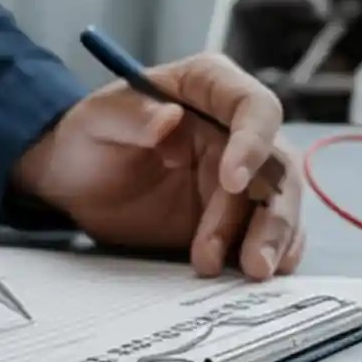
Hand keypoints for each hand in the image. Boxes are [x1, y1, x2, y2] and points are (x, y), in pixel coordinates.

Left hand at [12, 53, 303, 279]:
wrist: (80, 182)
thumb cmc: (89, 138)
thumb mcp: (94, 121)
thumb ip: (128, 115)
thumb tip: (167, 119)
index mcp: (211, 87)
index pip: (253, 106)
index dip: (253, 142)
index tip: (232, 181)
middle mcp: (239, 127)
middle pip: (278, 164)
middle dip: (272, 212)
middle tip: (253, 257)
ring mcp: (245, 172)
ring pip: (281, 202)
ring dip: (274, 239)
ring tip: (252, 272)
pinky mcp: (240, 212)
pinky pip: (272, 230)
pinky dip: (274, 251)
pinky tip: (259, 274)